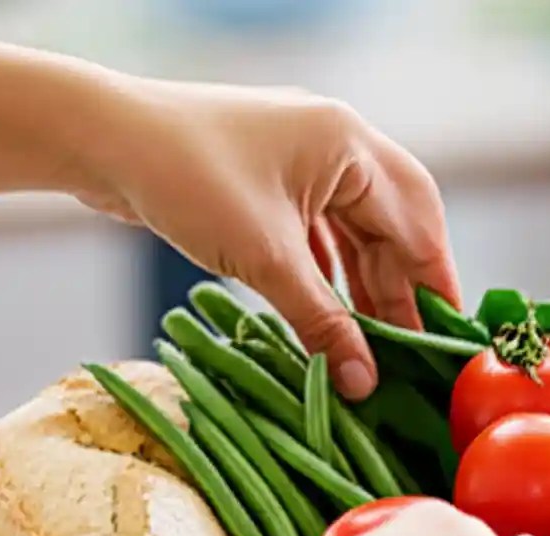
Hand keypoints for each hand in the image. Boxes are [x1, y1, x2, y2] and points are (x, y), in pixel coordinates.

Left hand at [75, 77, 459, 399]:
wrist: (100, 140)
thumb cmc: (186, 180)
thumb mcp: (266, 258)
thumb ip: (323, 321)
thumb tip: (365, 382)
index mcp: (350, 144)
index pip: (418, 223)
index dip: (436, 287)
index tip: (448, 342)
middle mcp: (335, 143)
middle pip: (393, 224)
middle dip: (403, 288)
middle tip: (411, 352)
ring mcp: (300, 158)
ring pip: (353, 228)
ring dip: (365, 283)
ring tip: (374, 344)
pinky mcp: (267, 179)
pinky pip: (317, 229)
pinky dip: (328, 271)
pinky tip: (332, 309)